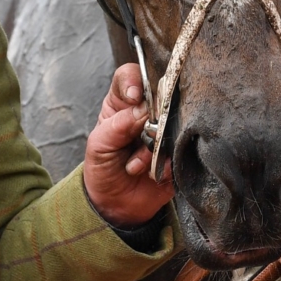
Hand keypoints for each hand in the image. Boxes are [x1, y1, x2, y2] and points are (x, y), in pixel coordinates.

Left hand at [84, 64, 173, 227]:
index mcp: (123, 103)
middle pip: (160, 95)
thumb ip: (116, 126)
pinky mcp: (181, 148)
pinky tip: (151, 172)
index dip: (135, 80)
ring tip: (135, 165)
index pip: (131, 75)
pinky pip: (182, 147)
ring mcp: (167, 128)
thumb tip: (142, 110)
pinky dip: (164, 163)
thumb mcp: (99, 146)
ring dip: (153, 148)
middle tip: (140, 136)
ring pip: (173, 122)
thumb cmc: (104, 169)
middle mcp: (148, 111)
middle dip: (150, 119)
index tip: (135, 97)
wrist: (117, 205)